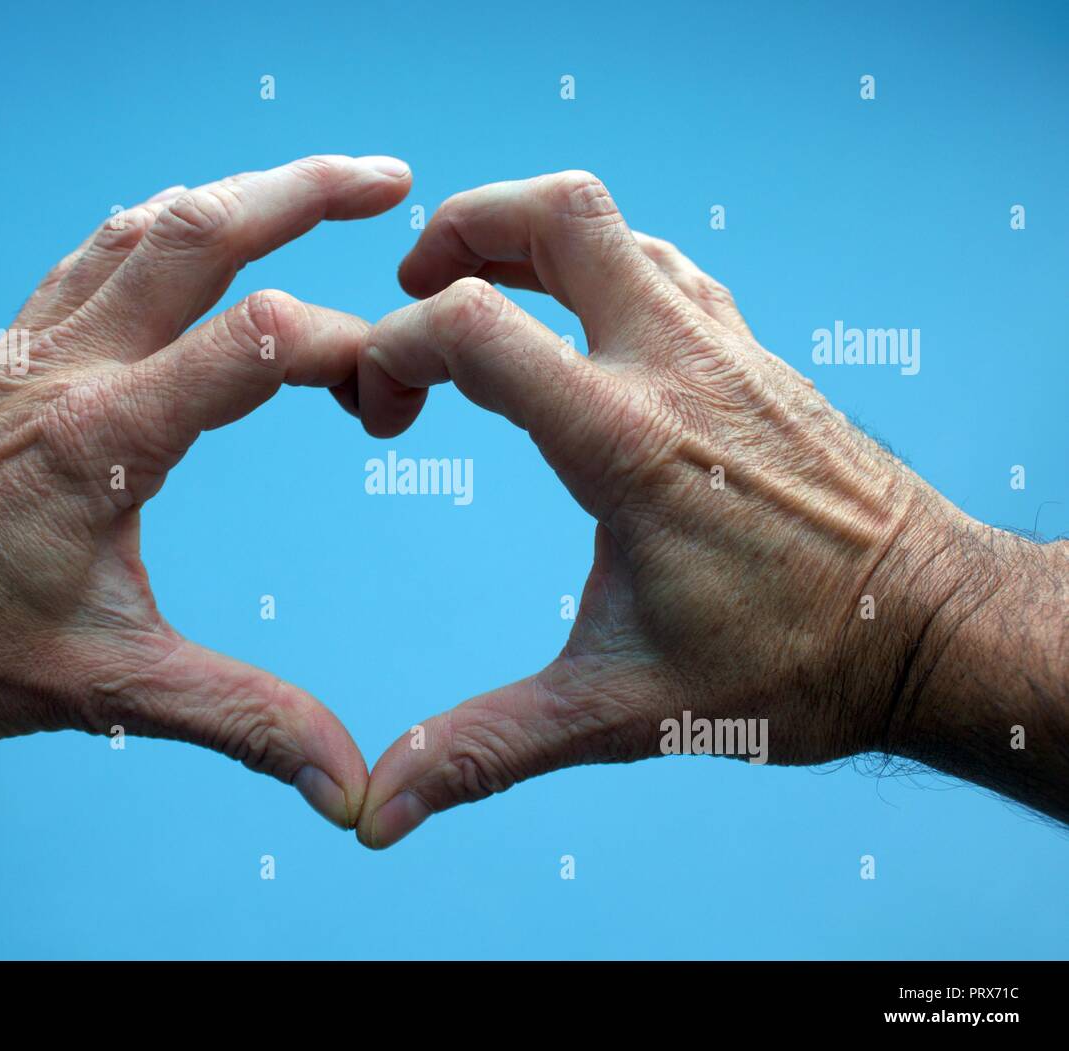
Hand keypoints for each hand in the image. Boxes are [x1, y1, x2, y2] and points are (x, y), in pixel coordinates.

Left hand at [0, 154, 412, 829]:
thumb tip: (350, 789)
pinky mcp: (14, 351)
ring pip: (149, 226)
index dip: (349, 350)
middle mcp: (69, 367)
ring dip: (242, 194)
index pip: (257, 342)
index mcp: (103, 439)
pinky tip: (204, 233)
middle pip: (202, 232)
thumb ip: (246, 724)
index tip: (394, 398)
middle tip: (394, 183)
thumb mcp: (110, 691)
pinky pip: (99, 252)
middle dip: (307, 193)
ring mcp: (35, 346)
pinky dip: (169, 226)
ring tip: (320, 188)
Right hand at [354, 171, 1067, 846]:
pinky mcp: (754, 357)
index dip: (390, 350)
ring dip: (528, 240)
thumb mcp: (620, 710)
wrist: (933, 631)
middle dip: (461, 227)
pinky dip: (599, 272)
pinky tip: (578, 335)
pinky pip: (665, 269)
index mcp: (625, 440)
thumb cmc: (792, 668)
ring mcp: (725, 349)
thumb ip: (487, 748)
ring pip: (617, 227)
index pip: (471, 327)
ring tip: (478, 301)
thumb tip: (379, 812)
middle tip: (410, 291)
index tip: (379, 413)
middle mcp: (677, 367)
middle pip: (557, 213)